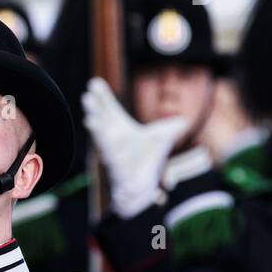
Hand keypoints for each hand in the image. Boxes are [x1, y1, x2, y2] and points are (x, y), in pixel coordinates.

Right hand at [82, 77, 187, 218]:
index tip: (95, 83)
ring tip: (88, 114)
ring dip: (95, 125)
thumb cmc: (146, 161)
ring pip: (101, 136)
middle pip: (102, 118)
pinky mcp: (115, 165)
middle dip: (94, 107)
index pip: (110, 108)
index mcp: (121, 128)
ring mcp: (112, 151)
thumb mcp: (160, 139)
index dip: (103, 96)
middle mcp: (113, 138)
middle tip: (87, 94)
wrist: (140, 189)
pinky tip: (99, 141)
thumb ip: (169, 128)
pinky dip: (104, 147)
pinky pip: (108, 154)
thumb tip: (183, 121)